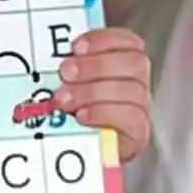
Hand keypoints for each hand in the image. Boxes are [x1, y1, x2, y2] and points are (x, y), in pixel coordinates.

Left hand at [54, 27, 150, 161]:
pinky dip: (103, 113)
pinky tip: (82, 116)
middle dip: (96, 65)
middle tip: (66, 72)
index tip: (75, 46)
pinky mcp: (138, 134)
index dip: (104, 39)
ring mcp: (140, 109)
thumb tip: (52, 50)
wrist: (74, 153)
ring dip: (93, 91)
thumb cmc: (68, 113)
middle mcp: (136, 84)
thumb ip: (69, 66)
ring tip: (65, 99)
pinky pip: (131, 118)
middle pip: (135, 63)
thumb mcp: (66, 85)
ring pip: (132, 90)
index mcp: (122, 65)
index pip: (129, 42)